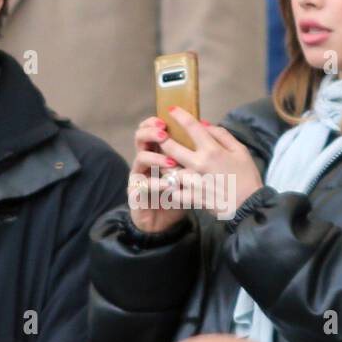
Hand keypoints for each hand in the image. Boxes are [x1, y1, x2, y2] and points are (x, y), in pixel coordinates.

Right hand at [127, 116, 187, 234]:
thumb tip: (207, 136)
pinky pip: (142, 185)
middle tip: (164, 133)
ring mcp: (138, 176)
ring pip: (140, 158)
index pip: (151, 129)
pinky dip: (156, 184)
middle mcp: (144, 160)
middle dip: (151, 133)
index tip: (168, 117)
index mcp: (156, 151)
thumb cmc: (176, 195)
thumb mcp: (187, 175)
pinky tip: (168, 185)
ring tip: (171, 161)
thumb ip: (193, 157)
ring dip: (155, 157)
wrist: (164, 224)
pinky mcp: (135, 193)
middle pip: (140, 138)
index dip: (155, 121)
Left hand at [156, 107, 263, 219]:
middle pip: (171, 148)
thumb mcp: (241, 150)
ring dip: (165, 166)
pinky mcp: (192, 198)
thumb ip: (222, 135)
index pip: (191, 127)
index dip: (179, 116)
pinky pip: (173, 192)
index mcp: (212, 150)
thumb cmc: (247, 176)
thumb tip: (203, 123)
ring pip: (168, 171)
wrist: (250, 205)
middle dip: (162, 141)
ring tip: (165, 163)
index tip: (172, 110)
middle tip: (160, 138)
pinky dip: (171, 188)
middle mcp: (199, 164)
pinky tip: (173, 185)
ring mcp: (194, 182)